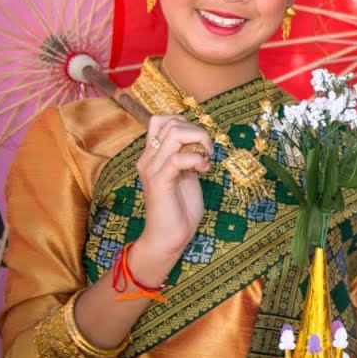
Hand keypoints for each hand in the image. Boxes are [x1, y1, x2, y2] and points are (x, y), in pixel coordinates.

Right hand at [135, 114, 211, 257]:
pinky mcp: (160, 182)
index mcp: (153, 155)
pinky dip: (196, 160)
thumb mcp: (186, 174)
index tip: (199, 142)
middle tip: (208, 151)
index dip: (185, 123)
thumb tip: (199, 139)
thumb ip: (186, 155)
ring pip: (174, 135)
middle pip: (170, 122)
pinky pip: (177, 159)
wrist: (169, 237)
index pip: (161, 120)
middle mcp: (149, 159)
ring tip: (205, 159)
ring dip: (199, 141)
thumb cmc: (180, 207)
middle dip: (197, 131)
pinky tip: (203, 171)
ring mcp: (152, 170)